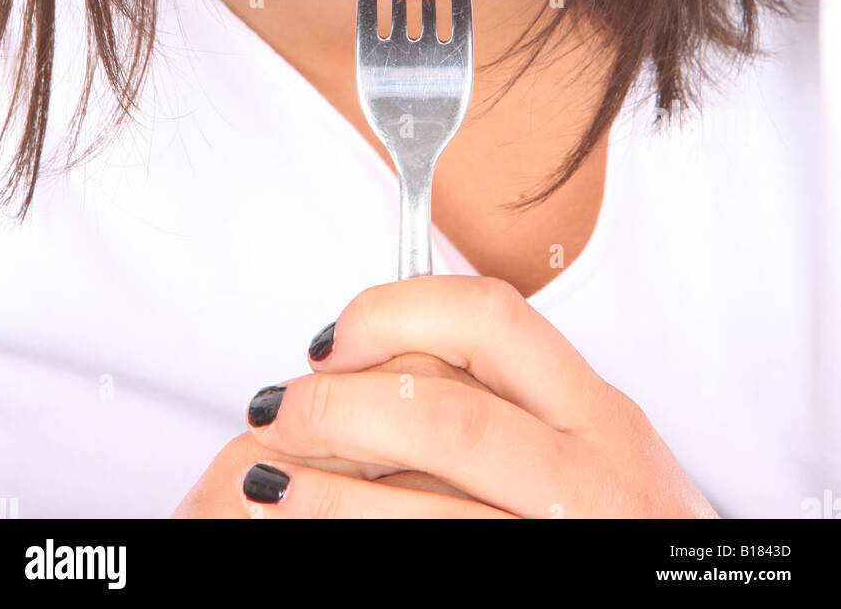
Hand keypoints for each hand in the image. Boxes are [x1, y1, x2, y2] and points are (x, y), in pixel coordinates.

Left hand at [236, 276, 719, 518]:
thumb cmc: (624, 535)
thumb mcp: (590, 455)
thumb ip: (507, 404)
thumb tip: (373, 365)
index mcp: (601, 418)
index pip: (490, 318)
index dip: (392, 310)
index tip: (333, 339)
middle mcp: (594, 478)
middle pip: (443, 415)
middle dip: (338, 411)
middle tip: (280, 415)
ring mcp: (568, 545)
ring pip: (427, 510)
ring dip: (326, 497)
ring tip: (266, 486)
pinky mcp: (541, 598)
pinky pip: (437, 566)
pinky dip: (357, 549)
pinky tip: (310, 544)